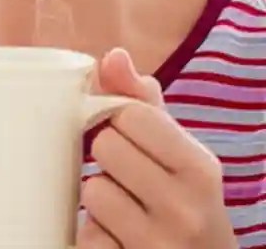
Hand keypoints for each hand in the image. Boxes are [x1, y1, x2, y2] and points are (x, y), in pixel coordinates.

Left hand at [77, 48, 235, 247]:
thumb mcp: (181, 156)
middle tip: (126, 178)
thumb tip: (113, 56)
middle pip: (106, 146)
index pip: (132, 114)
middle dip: (107, 159)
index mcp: (200, 169)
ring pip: (92, 190)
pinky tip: (117, 238)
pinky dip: (93, 234)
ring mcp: (156, 244)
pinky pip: (85, 233)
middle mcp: (185, 208)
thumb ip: (145, 104)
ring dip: (98, 198)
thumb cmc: (184, 203)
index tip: (127, 136)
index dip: (119, 121)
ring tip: (123, 210)